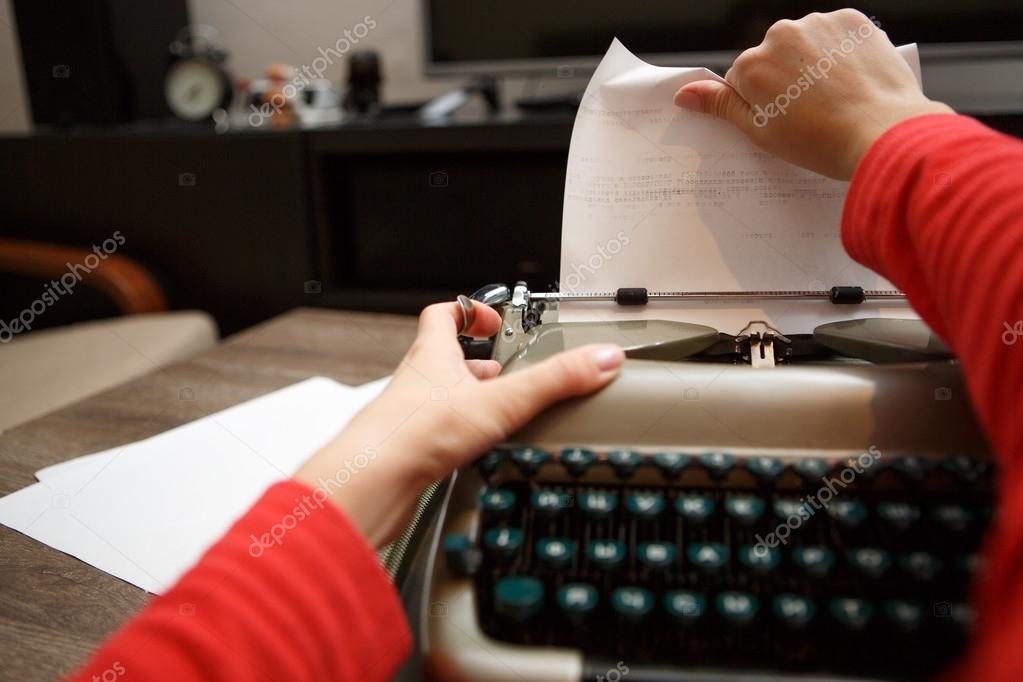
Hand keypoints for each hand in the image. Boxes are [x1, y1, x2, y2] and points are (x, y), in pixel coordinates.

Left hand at [294, 301, 624, 547]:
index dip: (469, 310)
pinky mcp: (410, 451)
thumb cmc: (414, 434)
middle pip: (445, 357)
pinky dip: (459, 436)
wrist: (372, 481)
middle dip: (478, 361)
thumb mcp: (501, 401)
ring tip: (497, 412)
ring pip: (442, 398)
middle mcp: (418, 381)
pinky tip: (477, 452)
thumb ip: (555, 381)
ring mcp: (411, 417)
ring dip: (469, 401)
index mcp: (433, 355)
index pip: (445, 314)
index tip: (494, 319)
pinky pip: (437, 433)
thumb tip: (601, 358)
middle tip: (504, 370)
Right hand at [672, 9, 953, 179]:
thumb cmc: (820, 141)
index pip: (745, 78)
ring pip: (807, 44)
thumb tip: (685, 94)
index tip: (782, 119)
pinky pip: (837, 35)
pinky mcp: (852, 21)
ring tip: (835, 98)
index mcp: (752, 64)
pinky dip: (841, 53)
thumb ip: (721, 106)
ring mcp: (819, 24)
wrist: (882, 132)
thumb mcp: (760, 131)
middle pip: (775, 56)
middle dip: (787, 78)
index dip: (763, 102)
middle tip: (810, 112)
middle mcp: (781, 34)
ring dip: (814, 64)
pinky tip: (851, 80)